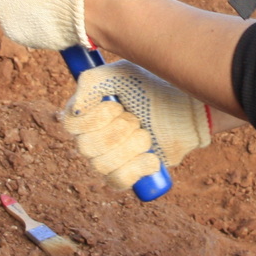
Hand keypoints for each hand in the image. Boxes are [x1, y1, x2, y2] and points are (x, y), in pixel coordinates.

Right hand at [60, 61, 211, 188]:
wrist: (185, 110)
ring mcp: (109, 158)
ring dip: (131, 146)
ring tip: (146, 135)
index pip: (70, 124)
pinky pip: (118, 180)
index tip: (116, 106)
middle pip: (86, 147)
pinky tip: (152, 157)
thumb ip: (92, 81)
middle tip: (136, 119)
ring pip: (102, 165)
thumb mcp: (123, 74)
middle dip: (118, 131)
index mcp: (87, 114)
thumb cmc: (153, 87)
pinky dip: (137, 168)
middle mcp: (93, 138)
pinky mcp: (128, 174)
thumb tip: (76, 109)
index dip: (93, 119)